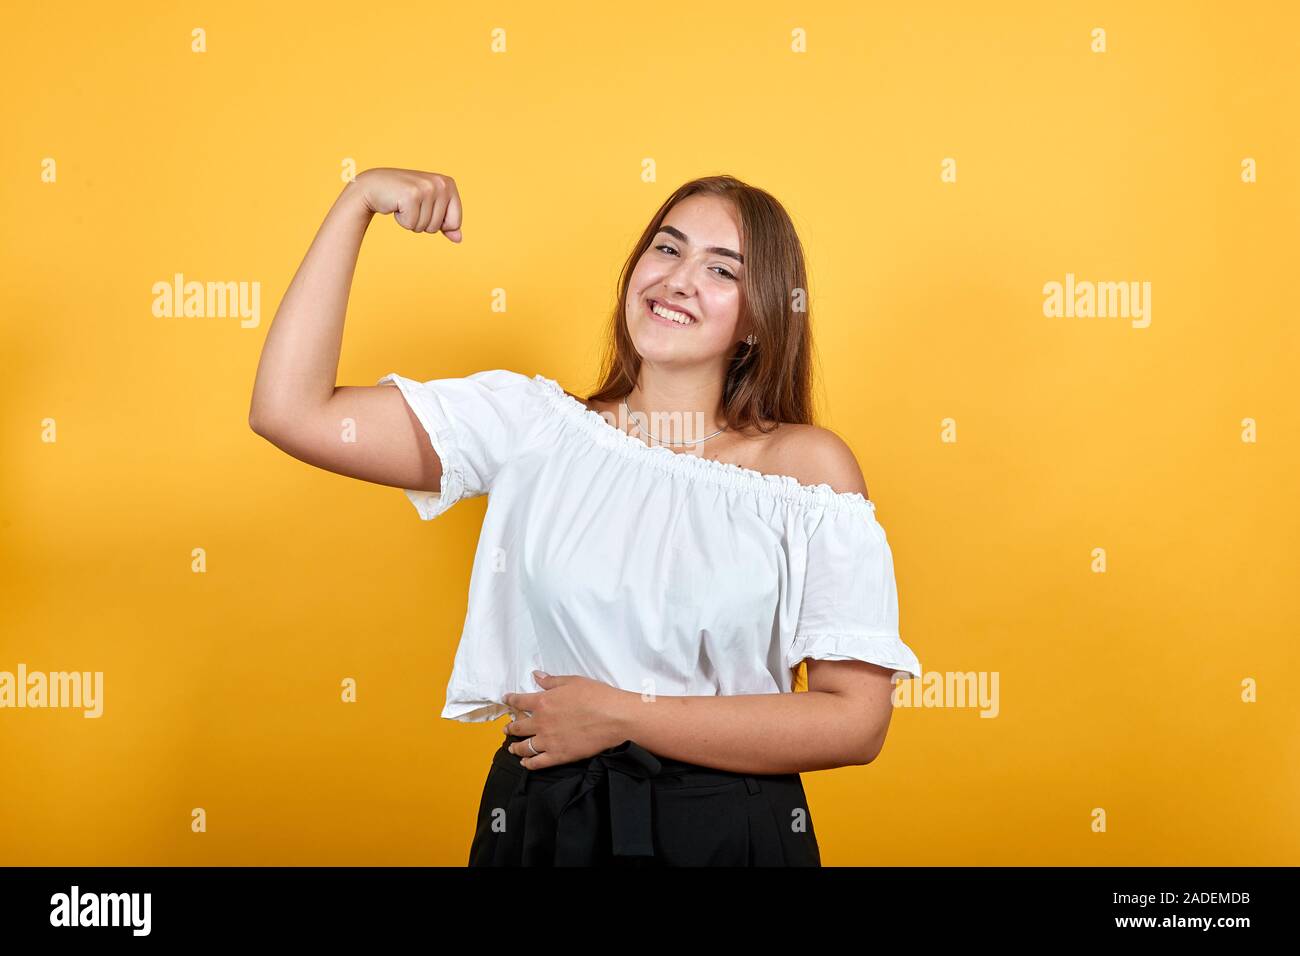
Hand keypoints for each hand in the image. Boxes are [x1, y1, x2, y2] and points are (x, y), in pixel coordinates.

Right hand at [353, 167, 462, 239]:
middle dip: (422, 222)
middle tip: (411, 205)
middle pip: (438, 226)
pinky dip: (402, 220)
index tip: (426, 208)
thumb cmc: (404, 197)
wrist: (374, 185)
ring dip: (411, 221)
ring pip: (425, 227)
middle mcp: (440, 183)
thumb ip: (446, 222)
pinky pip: (411, 224)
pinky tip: (396, 205)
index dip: (439, 224)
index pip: (455, 222)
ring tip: (404, 204)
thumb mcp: (429, 207)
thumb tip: (459, 239)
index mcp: (448, 184)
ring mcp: (426, 188)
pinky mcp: (411, 195)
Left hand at [503, 672, 633, 770]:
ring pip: (524, 746)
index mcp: (543, 702)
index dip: (511, 700)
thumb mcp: (573, 681)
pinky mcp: (559, 755)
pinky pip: (537, 762)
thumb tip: (537, 676)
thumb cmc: (597, 696)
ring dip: (515, 747)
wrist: (614, 717)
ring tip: (512, 747)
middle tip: (506, 728)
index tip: (506, 700)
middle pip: (518, 726)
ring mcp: (549, 741)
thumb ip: (551, 681)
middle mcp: (541, 722)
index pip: (520, 701)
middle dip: (510, 727)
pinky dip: (528, 763)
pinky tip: (525, 762)